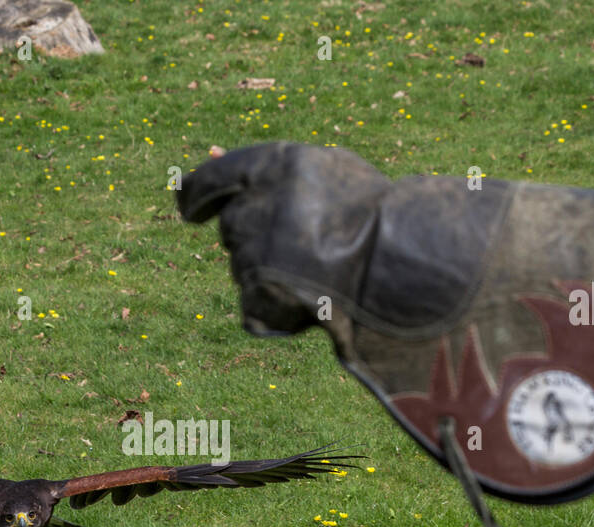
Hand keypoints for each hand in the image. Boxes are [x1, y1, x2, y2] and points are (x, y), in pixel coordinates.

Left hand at [176, 141, 500, 338]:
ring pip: (244, 267)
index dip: (194, 196)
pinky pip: (253, 305)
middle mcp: (254, 207)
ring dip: (270, 271)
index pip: (207, 181)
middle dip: (256, 237)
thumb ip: (268, 167)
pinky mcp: (257, 294)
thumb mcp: (326, 168)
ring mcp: (252, 253)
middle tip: (304, 244)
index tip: (189, 210)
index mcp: (270, 165)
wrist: (403, 264)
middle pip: (231, 228)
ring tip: (321, 270)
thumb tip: (207, 153)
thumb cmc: (372, 212)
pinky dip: (275, 306)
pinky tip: (311, 298)